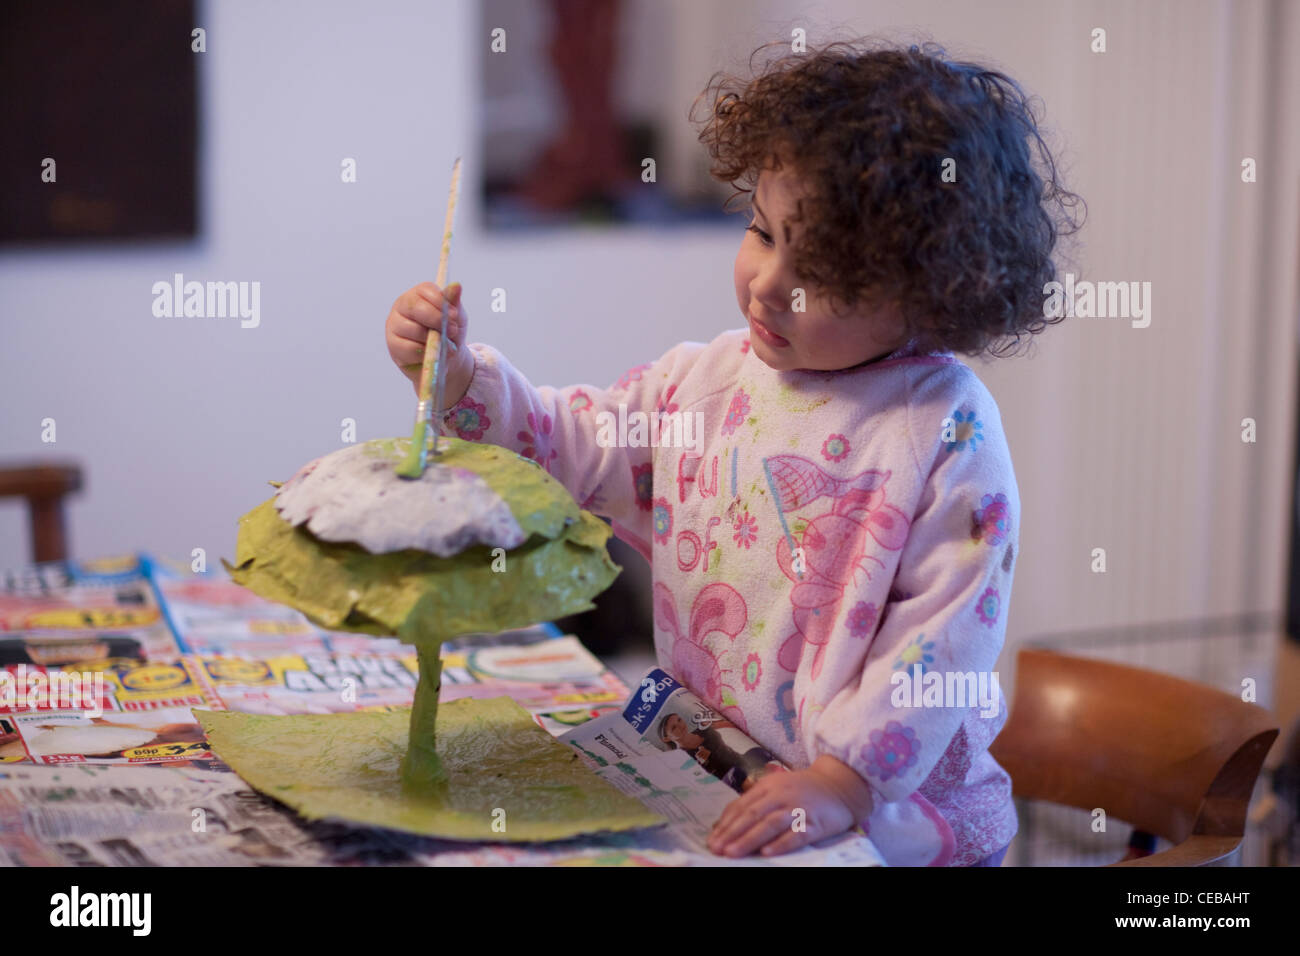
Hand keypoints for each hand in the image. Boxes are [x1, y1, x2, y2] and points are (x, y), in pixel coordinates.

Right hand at [385, 282, 474, 407]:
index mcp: (418, 294)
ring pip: (414, 330)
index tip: (454, 315)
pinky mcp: (393, 344)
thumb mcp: (455, 317)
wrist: (443, 358)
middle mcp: (402, 306)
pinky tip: (433, 353)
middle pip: (416, 307)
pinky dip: (426, 352)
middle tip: (453, 331)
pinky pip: (411, 348)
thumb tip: (457, 286)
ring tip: (447, 346)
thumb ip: (454, 303)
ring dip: (434, 339)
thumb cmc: (448, 332)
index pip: (425, 290)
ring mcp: (394, 324)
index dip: (441, 302)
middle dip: (437, 320)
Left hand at [707, 755, 873, 857]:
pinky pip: (796, 834)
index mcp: (768, 786)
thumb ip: (753, 802)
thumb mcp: (776, 788)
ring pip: (770, 824)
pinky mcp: (815, 823)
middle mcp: (781, 795)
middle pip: (752, 815)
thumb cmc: (802, 790)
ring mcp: (798, 808)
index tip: (711, 839)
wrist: (839, 786)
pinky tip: (767, 853)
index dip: (725, 823)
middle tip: (716, 849)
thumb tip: (724, 823)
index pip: (742, 806)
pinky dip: (781, 843)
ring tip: (733, 853)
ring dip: (749, 839)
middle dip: (732, 833)